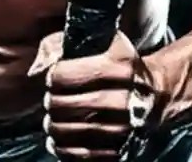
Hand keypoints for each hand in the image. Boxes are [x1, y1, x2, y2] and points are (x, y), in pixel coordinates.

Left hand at [29, 31, 161, 160]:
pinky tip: (59, 139)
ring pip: (66, 131)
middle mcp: (123, 98)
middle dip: (50, 101)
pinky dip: (62, 148)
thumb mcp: (103, 41)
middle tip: (54, 99)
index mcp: (119, 67)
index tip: (56, 77)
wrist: (157, 96)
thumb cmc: (121, 65)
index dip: (52, 76)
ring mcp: (123, 128)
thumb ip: (63, 44)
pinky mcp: (121, 149)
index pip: (62, 75)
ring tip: (56, 118)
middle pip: (60, 105)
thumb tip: (34, 71)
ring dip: (53, 125)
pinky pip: (79, 155)